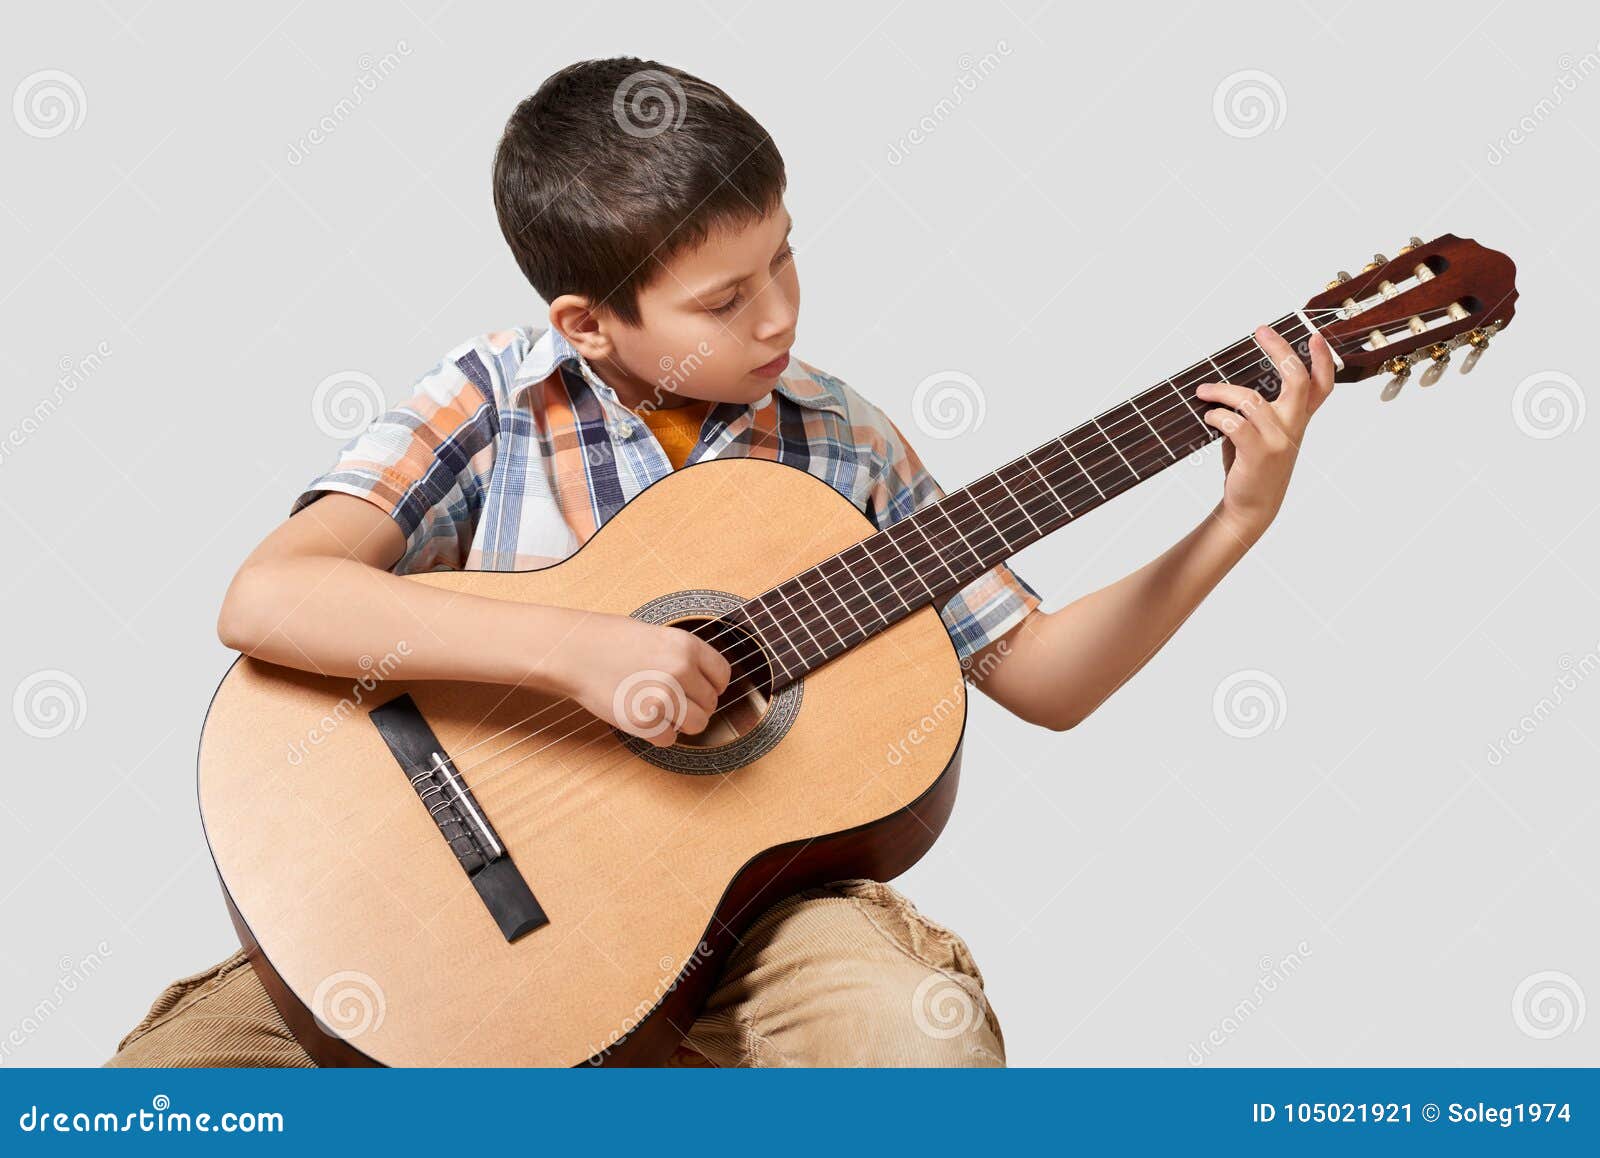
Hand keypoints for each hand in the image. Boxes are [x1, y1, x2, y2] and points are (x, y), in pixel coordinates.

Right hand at [537, 611, 732, 746]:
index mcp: (687, 646)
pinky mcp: (644, 722)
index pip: (723, 676)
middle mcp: (680, 671)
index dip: (713, 685)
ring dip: (682, 723)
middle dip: (695, 705)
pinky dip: (659, 735)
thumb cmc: (613, 641)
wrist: (576, 652)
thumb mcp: (659, 636)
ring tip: (661, 711)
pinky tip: (644, 718)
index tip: (700, 689)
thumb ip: (686, 658)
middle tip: (672, 700)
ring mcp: (663, 698)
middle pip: (710, 704)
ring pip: (696, 725)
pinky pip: (669, 739)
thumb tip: (709, 685)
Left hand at [1194, 325, 1334, 544]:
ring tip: (1203, 391)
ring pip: (1252, 400)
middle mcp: (1293, 427)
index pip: (1322, 386)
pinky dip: (1218, 416)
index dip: (1322, 359)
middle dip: (1280, 350)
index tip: (1314, 335)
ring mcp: (1278, 441)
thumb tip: (1227, 383)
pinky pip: (1235, 424)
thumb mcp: (1262, 433)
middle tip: (1260, 331)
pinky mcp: (1258, 455)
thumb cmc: (1252, 465)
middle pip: (1296, 380)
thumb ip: (1256, 409)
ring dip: (1222, 391)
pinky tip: (1208, 417)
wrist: (1250, 508)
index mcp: (1298, 420)